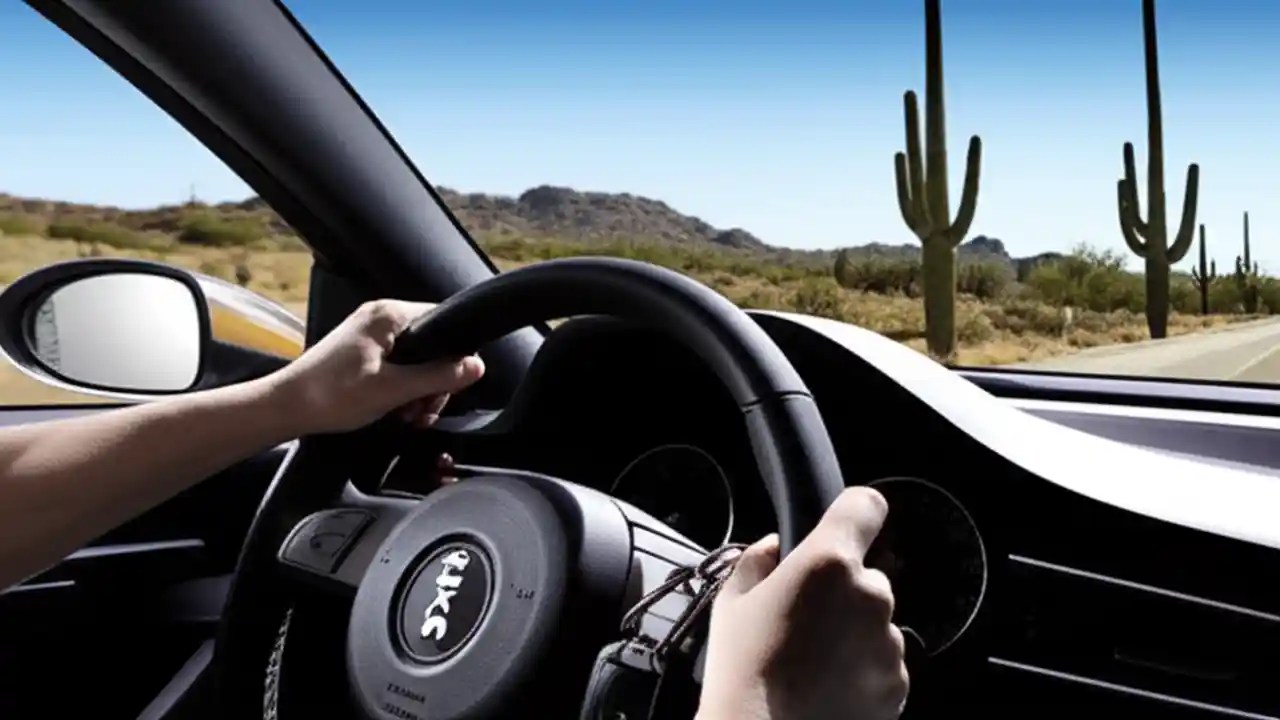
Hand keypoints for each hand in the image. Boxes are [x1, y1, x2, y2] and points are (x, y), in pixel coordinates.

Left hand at [266, 300, 484, 434]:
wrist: (286, 407)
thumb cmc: (331, 396)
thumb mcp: (394, 390)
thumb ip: (439, 376)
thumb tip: (476, 366)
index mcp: (389, 315)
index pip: (445, 322)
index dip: (454, 357)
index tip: (447, 388)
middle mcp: (380, 317)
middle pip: (432, 345)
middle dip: (434, 382)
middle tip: (423, 410)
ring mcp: (369, 333)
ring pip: (416, 359)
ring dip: (419, 390)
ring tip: (407, 415)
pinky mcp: (361, 351)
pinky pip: (397, 365)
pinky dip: (402, 388)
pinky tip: (396, 410)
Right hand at [697, 487, 907, 719]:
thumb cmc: (743, 673)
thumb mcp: (731, 604)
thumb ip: (757, 562)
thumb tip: (775, 548)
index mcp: (827, 564)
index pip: (864, 507)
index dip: (854, 513)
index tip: (844, 526)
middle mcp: (869, 596)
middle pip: (866, 576)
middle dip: (842, 593)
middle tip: (804, 624)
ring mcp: (888, 643)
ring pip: (876, 623)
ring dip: (854, 634)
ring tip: (812, 664)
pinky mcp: (899, 684)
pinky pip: (884, 663)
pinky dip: (863, 671)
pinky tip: (827, 688)